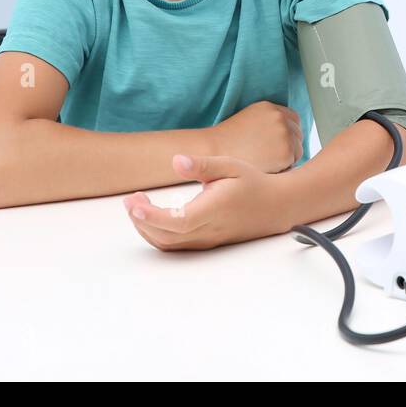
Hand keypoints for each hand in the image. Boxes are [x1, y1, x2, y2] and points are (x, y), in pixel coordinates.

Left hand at [123, 154, 288, 249]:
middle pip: (166, 236)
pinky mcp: (205, 244)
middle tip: (131, 199)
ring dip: (146, 228)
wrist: (275, 207)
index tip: (135, 203)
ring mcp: (207, 241)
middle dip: (141, 220)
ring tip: (137, 206)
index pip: (178, 221)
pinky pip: (175, 245)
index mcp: (215, 209)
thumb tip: (176, 161)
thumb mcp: (230, 165)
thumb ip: (202, 165)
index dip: (152, 216)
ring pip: (168, 244)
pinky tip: (151, 217)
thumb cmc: (252, 184)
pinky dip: (157, 234)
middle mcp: (209, 230)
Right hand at [208, 101, 302, 172]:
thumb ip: (267, 121)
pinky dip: (283, 169)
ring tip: (266, 163)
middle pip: (297, 134)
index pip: (293, 120)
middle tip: (271, 157)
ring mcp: (284, 133)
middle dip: (289, 146)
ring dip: (287, 158)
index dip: (288, 134)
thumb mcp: (248, 120)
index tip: (279, 144)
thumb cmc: (227, 142)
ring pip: (297, 150)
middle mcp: (279, 118)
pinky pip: (292, 163)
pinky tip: (266, 168)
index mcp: (270, 108)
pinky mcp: (286, 151)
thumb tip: (285, 130)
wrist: (214, 153)